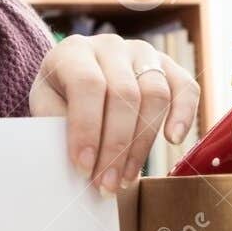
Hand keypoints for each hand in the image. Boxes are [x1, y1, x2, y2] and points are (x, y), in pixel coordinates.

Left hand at [29, 34, 199, 194]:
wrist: (76, 79)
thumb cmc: (59, 98)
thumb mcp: (45, 107)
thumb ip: (57, 127)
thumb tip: (80, 162)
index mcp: (73, 51)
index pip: (87, 85)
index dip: (87, 128)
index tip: (84, 167)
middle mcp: (110, 46)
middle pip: (124, 94)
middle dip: (116, 147)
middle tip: (105, 184)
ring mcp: (143, 53)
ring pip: (155, 95)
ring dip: (142, 144)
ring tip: (126, 178)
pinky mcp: (168, 66)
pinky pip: (186, 88)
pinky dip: (184, 115)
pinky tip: (173, 141)